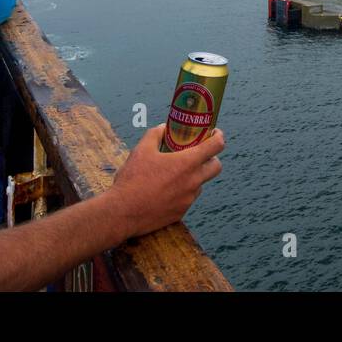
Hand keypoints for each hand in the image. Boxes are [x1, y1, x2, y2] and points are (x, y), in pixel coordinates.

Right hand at [107, 124, 224, 239]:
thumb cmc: (132, 179)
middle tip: (200, 154)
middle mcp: (193, 182)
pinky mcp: (181, 212)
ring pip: (200, 184)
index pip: (216, 146)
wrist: (122, 213)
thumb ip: (155, 135)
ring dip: (195, 177)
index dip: (218, 137)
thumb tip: (163, 128)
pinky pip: (188, 199)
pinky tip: (166, 190)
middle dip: (212, 158)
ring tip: (176, 173)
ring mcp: (188, 199)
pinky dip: (182, 192)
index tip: (215, 134)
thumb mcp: (141, 150)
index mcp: (187, 163)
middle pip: (216, 167)